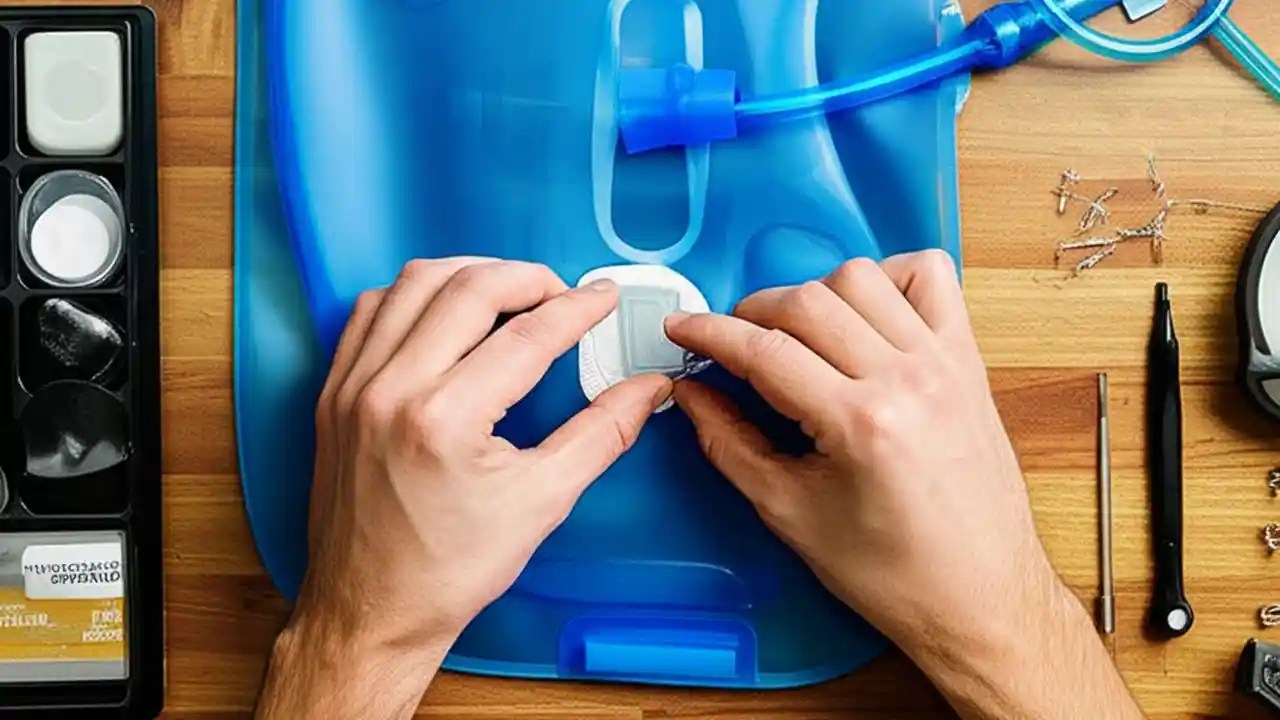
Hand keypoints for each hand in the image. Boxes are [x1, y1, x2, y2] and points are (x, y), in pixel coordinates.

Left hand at [258, 259, 670, 718]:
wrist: (370, 612)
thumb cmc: (447, 571)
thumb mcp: (542, 502)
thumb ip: (602, 433)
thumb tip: (646, 389)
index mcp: (445, 419)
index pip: (527, 334)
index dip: (577, 308)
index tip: (603, 298)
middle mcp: (391, 389)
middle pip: (470, 289)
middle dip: (528, 278)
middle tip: (562, 293)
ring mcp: (353, 387)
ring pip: (414, 284)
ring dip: (470, 274)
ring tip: (509, 290)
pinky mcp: (333, 394)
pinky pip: (370, 312)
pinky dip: (414, 296)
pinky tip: (444, 311)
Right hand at [665, 251, 1138, 718]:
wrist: (982, 599)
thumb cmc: (895, 574)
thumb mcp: (790, 515)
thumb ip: (730, 444)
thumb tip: (692, 394)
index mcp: (860, 424)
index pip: (764, 350)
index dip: (709, 333)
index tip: (682, 329)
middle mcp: (907, 380)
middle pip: (806, 301)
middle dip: (751, 313)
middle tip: (732, 345)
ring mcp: (944, 364)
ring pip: (863, 277)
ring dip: (815, 294)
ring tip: (797, 335)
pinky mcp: (969, 361)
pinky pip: (932, 278)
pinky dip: (890, 278)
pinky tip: (864, 316)